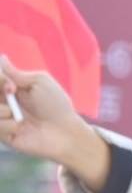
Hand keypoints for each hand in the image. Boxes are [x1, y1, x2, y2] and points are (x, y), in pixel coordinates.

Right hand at [0, 57, 110, 190]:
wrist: (63, 132)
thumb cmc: (55, 104)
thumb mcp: (38, 83)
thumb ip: (16, 74)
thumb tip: (1, 58)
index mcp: (12, 88)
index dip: (0, 80)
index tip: (11, 85)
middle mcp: (4, 102)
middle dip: (0, 91)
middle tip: (12, 93)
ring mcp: (2, 118)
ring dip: (2, 110)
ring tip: (18, 116)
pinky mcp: (1, 134)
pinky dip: (6, 125)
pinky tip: (20, 128)